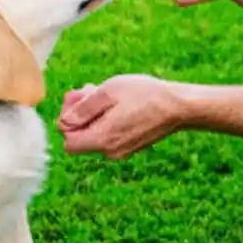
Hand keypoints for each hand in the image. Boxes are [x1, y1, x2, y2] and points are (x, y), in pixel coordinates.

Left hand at [58, 75, 186, 159]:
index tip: (78, 99)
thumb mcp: (108, 92)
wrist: (179, 107)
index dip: (67, 119)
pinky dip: (106, 120)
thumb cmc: (144, 95)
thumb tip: (63, 122)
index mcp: (102, 139)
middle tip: (88, 91)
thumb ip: (82, 109)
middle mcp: (110, 151)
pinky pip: (109, 136)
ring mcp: (122, 151)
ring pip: (95, 135)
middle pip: (80, 138)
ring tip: (103, 93)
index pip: (68, 140)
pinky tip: (117, 103)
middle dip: (79, 115)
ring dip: (93, 115)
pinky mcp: (131, 146)